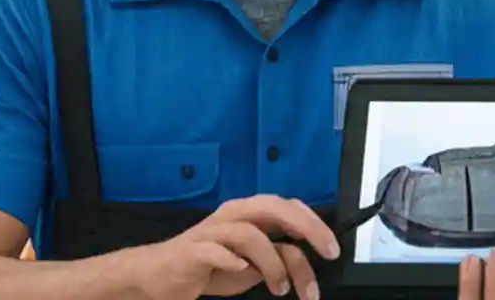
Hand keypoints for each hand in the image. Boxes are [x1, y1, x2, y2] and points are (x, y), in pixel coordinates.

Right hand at [128, 194, 339, 299]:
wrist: (161, 276)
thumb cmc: (209, 266)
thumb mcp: (253, 266)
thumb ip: (277, 259)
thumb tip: (305, 264)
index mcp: (249, 213)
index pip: (287, 206)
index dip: (314, 223)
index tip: (333, 249)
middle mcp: (232, 214)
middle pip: (273, 207)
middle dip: (305, 227)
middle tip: (326, 252)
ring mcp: (212, 231)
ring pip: (250, 233)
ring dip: (272, 262)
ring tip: (280, 287)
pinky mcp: (193, 250)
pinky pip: (215, 250)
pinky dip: (231, 260)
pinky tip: (242, 271)